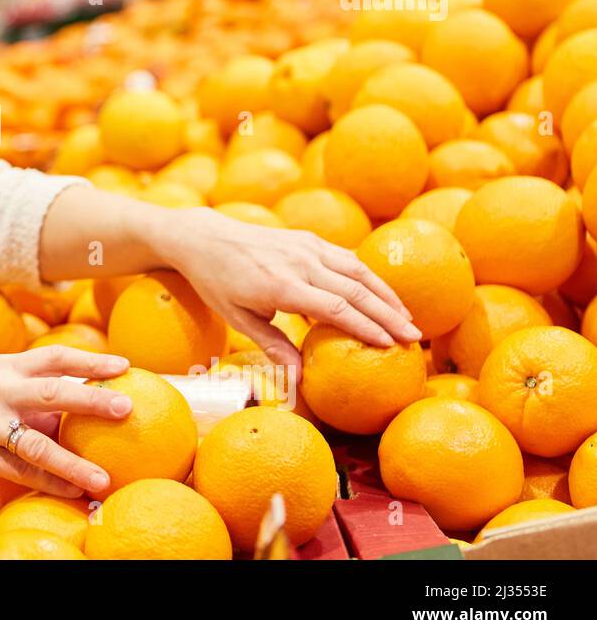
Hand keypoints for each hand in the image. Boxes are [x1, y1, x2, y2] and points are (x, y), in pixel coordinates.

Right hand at [0, 346, 132, 497]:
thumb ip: (11, 381)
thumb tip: (57, 393)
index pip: (52, 356)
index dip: (89, 360)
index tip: (123, 365)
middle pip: (53, 392)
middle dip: (93, 399)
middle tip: (127, 407)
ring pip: (39, 444)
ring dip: (75, 462)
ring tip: (105, 477)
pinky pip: (19, 473)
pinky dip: (49, 484)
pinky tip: (73, 493)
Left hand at [153, 207, 421, 370]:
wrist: (206, 238)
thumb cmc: (218, 284)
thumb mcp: (238, 319)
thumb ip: (273, 347)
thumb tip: (300, 381)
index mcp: (281, 285)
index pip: (335, 307)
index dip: (365, 326)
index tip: (389, 344)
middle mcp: (299, 262)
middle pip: (355, 289)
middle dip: (388, 314)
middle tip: (413, 338)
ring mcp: (305, 246)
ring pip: (357, 270)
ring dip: (385, 294)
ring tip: (407, 318)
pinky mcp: (308, 238)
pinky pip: (345, 258)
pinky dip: (368, 276)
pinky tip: (382, 295)